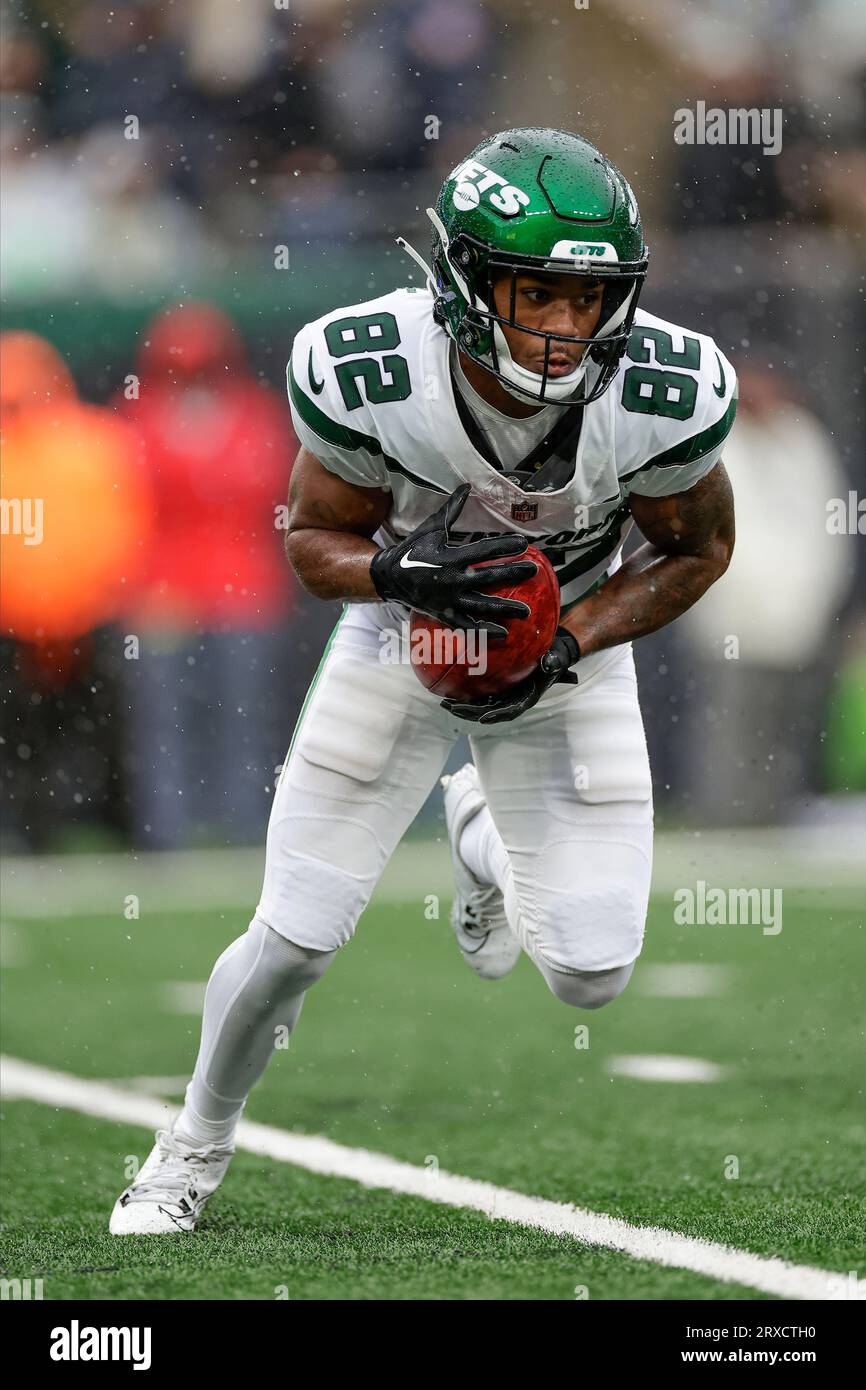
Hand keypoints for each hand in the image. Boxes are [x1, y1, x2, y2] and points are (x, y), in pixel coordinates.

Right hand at [370, 483, 536, 636]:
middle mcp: (451, 580)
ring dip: (505, 608)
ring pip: (482, 606)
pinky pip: (466, 625)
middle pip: (488, 578)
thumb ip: (451, 509)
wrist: (388, 576)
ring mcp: (448, 600)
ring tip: (526, 612)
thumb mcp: (431, 528)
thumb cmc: (412, 550)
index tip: (524, 545)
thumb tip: (466, 486)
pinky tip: (503, 633)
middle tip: (534, 571)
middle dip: (513, 574)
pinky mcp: (444, 614)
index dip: (505, 546)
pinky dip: (484, 630)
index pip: (483, 551)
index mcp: (449, 558)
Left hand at [441, 627, 579, 723]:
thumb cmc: (556, 656)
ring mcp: (505, 693)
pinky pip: (480, 692)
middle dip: (470, 712)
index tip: (482, 718)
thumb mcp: (557, 658)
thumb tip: (548, 663)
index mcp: (527, 697)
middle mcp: (514, 699)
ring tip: (445, 703)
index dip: (496, 715)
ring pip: (481, 704)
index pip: (510, 711)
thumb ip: (553, 662)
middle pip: (489, 711)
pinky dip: (466, 693)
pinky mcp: (498, 685)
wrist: (554, 651)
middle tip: (450, 707)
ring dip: (463, 706)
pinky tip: (450, 690)